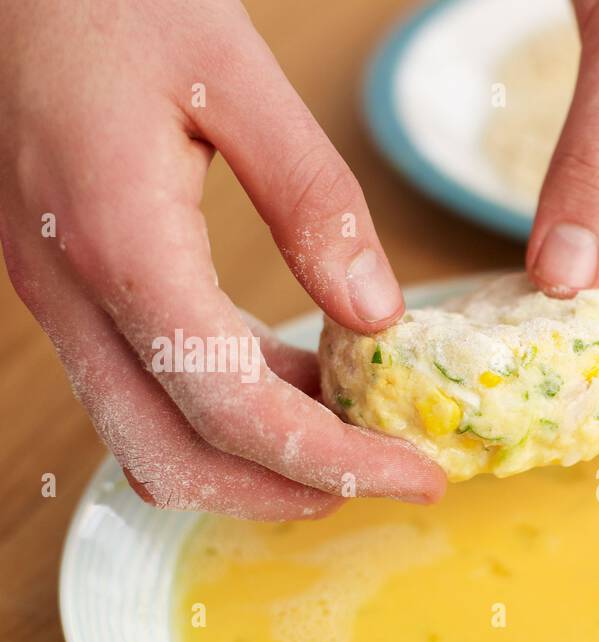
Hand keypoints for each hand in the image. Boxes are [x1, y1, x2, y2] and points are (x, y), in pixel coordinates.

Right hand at [0, 0, 444, 519]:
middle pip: (177, 460)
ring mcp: (61, 294)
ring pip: (153, 437)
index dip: (335, 464)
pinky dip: (227, 408)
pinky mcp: (72, 282)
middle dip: (289, 493)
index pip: (233, 410)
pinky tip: (301, 379)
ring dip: (257, 461)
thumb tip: (377, 314)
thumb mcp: (235, 73)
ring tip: (357, 435)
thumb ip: (312, 199)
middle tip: (387, 478)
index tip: (419, 479)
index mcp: (119, 245)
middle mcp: (72, 291)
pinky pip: (149, 384)